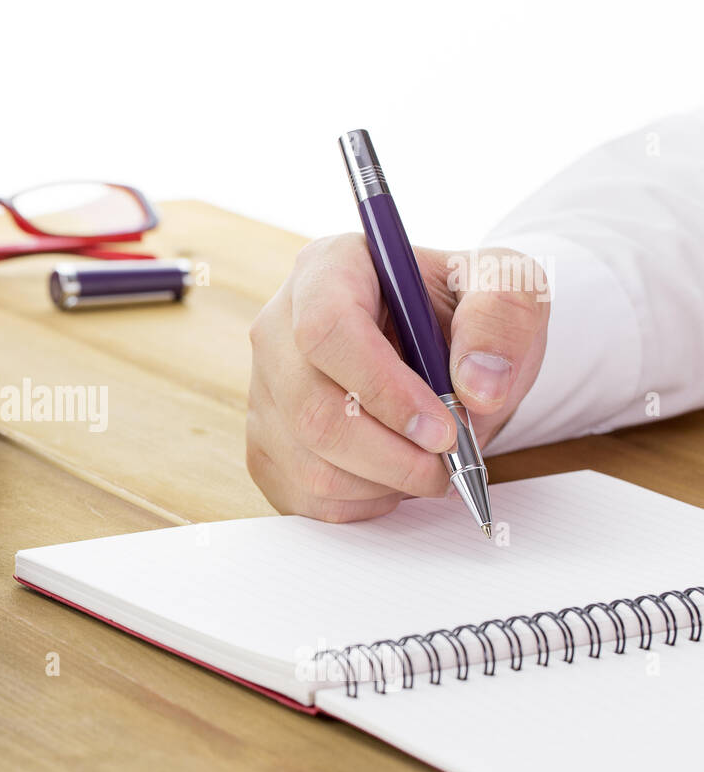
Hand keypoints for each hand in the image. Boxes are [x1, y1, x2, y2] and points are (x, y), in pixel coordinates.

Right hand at [247, 234, 548, 521]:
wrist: (443, 345)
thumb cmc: (465, 308)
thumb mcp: (506, 287)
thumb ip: (501, 319)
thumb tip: (478, 386)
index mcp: (328, 269)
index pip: (326, 330)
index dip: (382, 389)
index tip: (442, 428)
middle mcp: (278, 327)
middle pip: (311, 408)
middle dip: (391, 454)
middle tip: (449, 463)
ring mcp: (264, 389)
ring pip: (308, 461)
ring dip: (383, 482)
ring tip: (429, 466)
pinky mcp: (266, 443)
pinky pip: (303, 494)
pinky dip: (362, 502)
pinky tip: (395, 477)